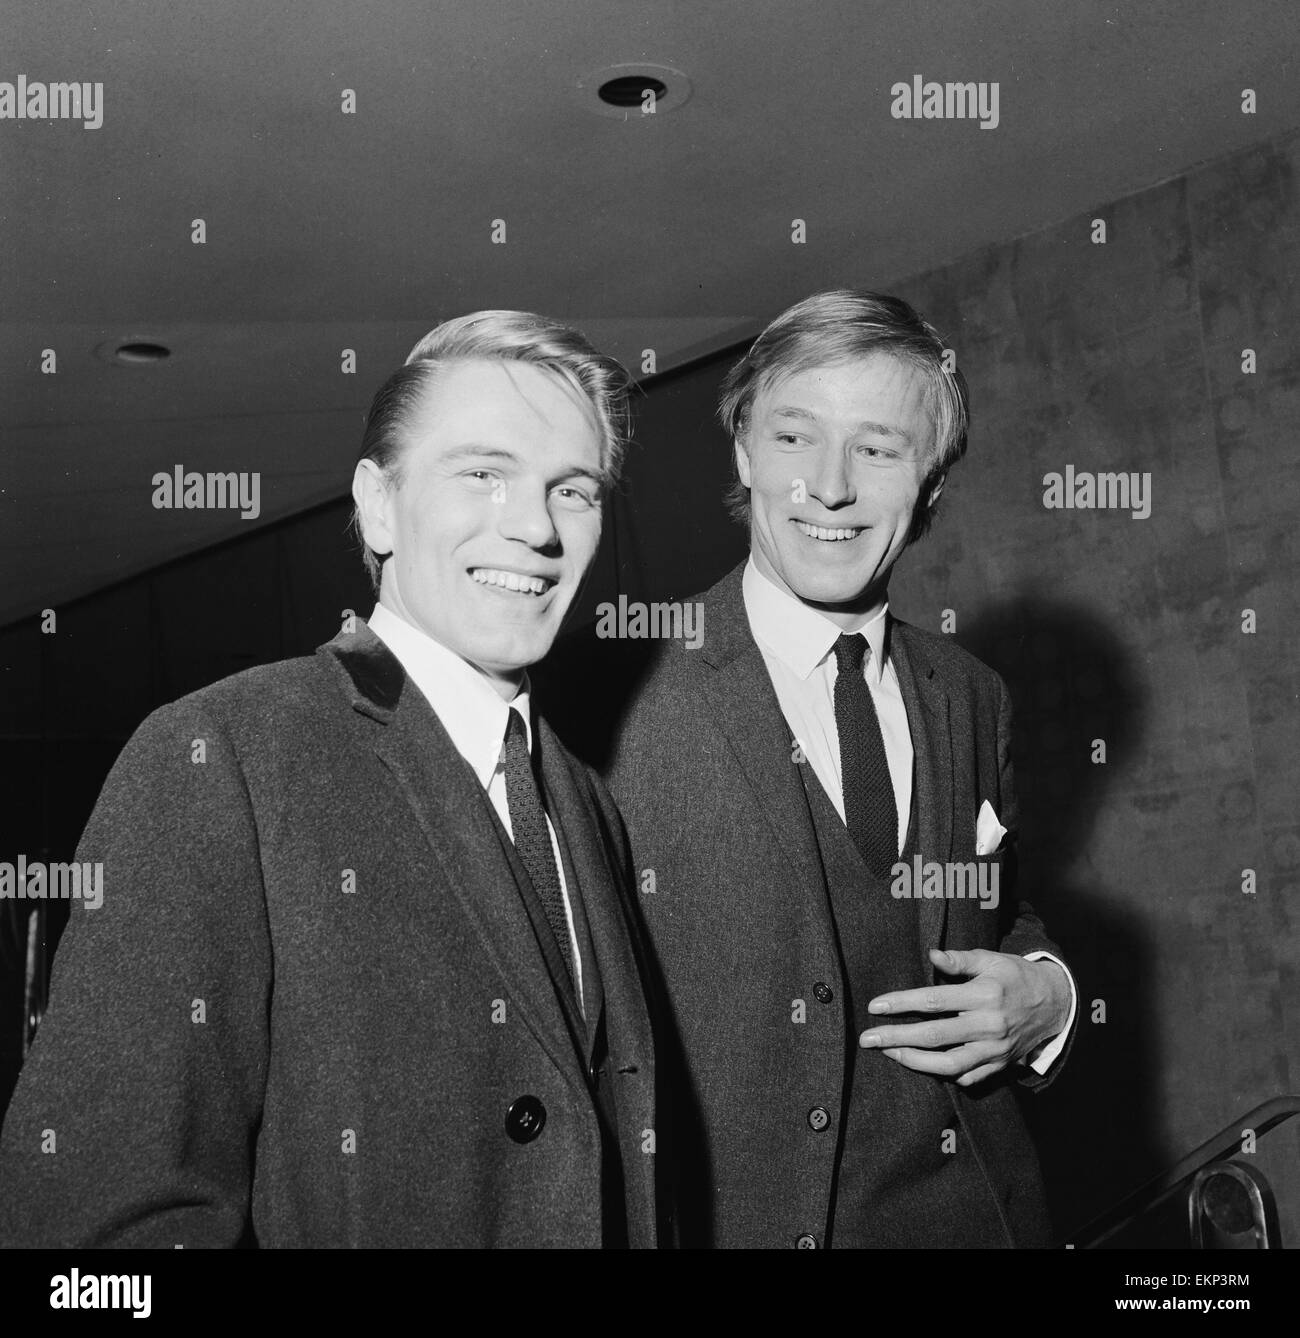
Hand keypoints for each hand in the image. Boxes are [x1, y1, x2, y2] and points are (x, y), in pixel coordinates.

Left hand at [859, 948, 1071, 1085]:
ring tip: (890, 1054)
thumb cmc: (1015, 975)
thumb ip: (959, 959)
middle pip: (934, 1035)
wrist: (1055, 1003)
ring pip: (949, 1064)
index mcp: (984, 995)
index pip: (934, 1001)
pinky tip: (923, 1067)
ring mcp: (995, 1049)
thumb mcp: (991, 959)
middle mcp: (988, 1025)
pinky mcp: (1000, 1064)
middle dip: (896, 1038)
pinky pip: (968, 1077)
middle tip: (868, 1038)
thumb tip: (931, 954)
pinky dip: (945, 1075)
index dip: (901, 1004)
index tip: (875, 1006)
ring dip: (914, 1061)